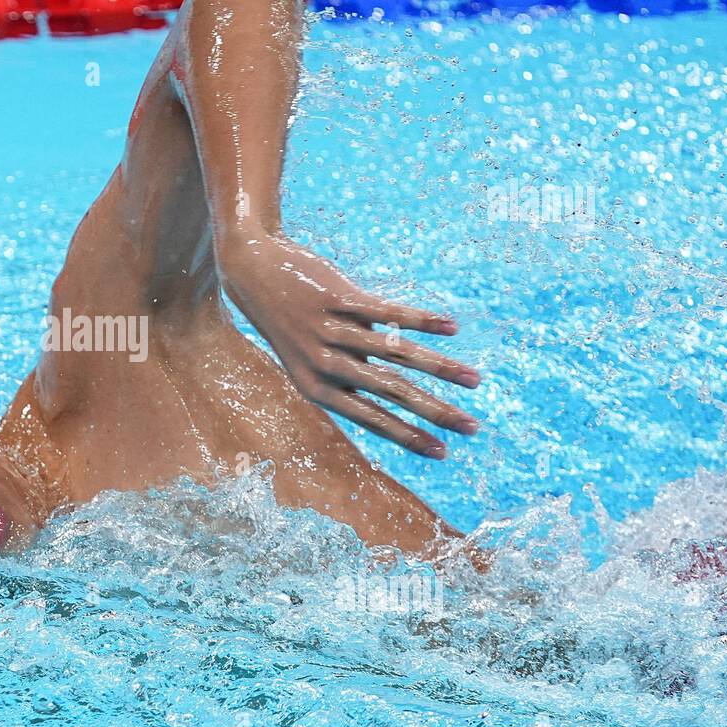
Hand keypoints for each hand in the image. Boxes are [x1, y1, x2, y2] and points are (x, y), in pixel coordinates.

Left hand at [219, 235, 479, 457]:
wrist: (252, 272)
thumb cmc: (290, 322)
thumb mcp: (312, 357)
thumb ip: (352, 373)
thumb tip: (399, 389)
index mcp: (316, 388)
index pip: (370, 420)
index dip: (408, 437)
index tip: (443, 453)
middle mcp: (323, 363)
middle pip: (390, 392)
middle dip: (435, 413)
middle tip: (472, 428)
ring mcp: (331, 330)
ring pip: (395, 353)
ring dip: (440, 368)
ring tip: (474, 380)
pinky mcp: (339, 297)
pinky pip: (389, 311)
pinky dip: (422, 321)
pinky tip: (451, 328)